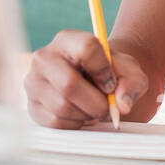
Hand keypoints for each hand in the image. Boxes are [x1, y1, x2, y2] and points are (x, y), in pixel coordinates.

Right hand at [24, 29, 150, 128]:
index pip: (86, 48)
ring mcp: (33, 82)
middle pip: (69, 84)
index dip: (104, 70)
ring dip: (86, 115)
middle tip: (107, 107)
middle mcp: (44, 57)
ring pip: (62, 107)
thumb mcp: (129, 73)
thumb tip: (122, 104)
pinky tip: (80, 115)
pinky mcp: (32, 106)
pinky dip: (74, 124)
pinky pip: (55, 122)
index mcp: (68, 40)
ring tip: (94, 109)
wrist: (94, 85)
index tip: (111, 83)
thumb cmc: (110, 74)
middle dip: (95, 102)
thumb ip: (132, 83)